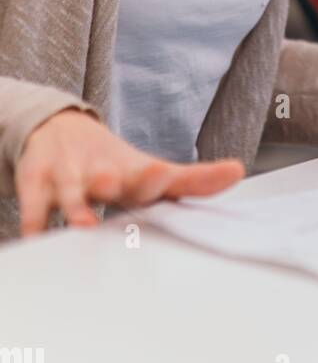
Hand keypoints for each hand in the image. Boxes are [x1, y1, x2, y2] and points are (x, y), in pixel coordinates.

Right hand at [15, 109, 244, 235]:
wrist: (57, 128)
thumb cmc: (111, 164)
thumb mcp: (146, 172)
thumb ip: (190, 182)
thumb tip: (237, 171)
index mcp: (139, 173)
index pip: (172, 177)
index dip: (200, 178)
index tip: (231, 172)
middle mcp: (109, 170)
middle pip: (127, 177)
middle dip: (142, 181)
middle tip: (154, 178)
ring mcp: (72, 174)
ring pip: (77, 193)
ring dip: (82, 206)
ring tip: (87, 223)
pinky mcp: (39, 180)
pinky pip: (35, 204)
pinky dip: (35, 220)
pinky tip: (36, 234)